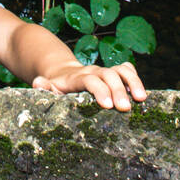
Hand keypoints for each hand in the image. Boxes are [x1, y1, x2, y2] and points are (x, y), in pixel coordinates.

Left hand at [32, 61, 146, 110]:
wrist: (63, 74)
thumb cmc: (56, 87)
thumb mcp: (47, 87)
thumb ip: (43, 86)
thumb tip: (37, 83)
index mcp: (78, 78)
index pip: (90, 80)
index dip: (99, 90)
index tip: (107, 105)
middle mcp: (94, 72)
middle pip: (109, 75)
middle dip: (118, 90)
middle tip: (125, 108)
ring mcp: (105, 71)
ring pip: (122, 70)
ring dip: (133, 82)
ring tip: (141, 99)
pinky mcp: (113, 73)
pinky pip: (127, 71)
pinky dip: (135, 78)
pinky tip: (141, 94)